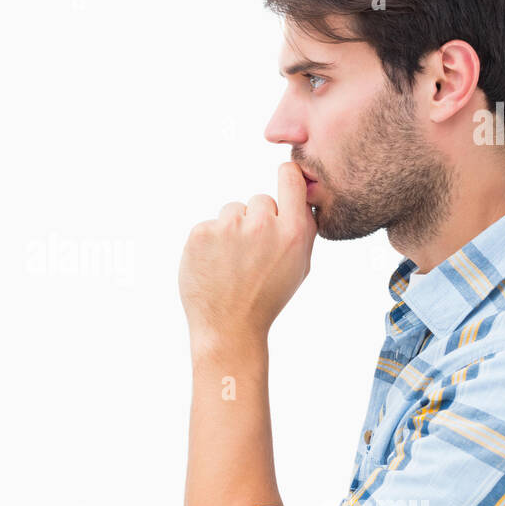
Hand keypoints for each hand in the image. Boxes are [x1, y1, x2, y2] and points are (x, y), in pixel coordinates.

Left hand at [177, 161, 315, 350]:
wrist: (229, 328)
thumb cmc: (267, 298)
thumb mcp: (299, 267)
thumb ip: (303, 229)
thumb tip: (303, 192)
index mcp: (293, 232)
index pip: (291, 179)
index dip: (287, 177)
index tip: (283, 179)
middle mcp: (262, 225)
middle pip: (259, 200)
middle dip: (257, 220)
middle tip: (252, 255)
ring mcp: (229, 227)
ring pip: (233, 211)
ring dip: (232, 230)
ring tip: (233, 263)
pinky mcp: (201, 233)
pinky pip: (209, 225)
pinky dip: (210, 242)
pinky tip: (215, 266)